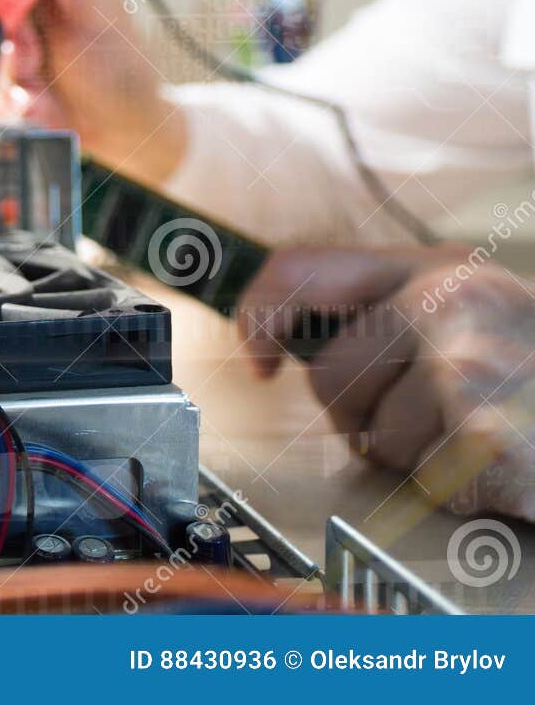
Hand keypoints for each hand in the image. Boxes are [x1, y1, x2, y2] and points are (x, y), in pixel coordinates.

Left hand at [239, 246, 534, 519]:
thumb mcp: (467, 323)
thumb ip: (386, 320)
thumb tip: (281, 346)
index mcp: (438, 268)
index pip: (301, 271)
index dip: (259, 318)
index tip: (257, 361)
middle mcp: (450, 299)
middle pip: (326, 377)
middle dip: (365, 417)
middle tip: (434, 419)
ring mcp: (470, 360)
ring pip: (372, 437)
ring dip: (418, 458)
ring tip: (479, 439)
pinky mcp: (485, 426)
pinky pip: (424, 477)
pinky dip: (460, 490)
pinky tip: (502, 467)